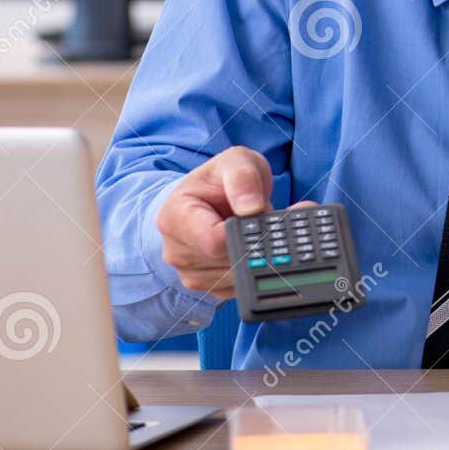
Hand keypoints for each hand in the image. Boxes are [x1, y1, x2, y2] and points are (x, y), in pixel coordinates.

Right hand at [156, 145, 281, 299]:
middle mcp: (176, 250)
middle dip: (256, 245)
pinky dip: (255, 270)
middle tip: (274, 224)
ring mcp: (190, 272)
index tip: (261, 218)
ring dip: (258, 258)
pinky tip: (256, 249)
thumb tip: (251, 208)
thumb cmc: (217, 181)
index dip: (243, 234)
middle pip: (226, 262)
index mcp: (174, 217)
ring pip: (235, 278)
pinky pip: (238, 288)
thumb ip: (242, 177)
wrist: (208, 198)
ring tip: (261, 233)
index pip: (213, 241)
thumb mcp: (234, 161)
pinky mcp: (207, 287)